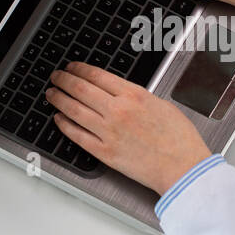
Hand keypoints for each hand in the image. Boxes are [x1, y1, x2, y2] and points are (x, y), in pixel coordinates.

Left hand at [47, 63, 210, 195]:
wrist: (183, 168)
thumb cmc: (179, 139)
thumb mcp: (161, 104)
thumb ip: (137, 97)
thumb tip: (120, 94)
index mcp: (134, 95)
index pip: (97, 75)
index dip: (79, 69)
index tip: (72, 67)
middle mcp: (117, 111)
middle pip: (80, 89)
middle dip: (64, 80)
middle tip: (56, 77)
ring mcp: (108, 132)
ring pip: (73, 110)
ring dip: (59, 99)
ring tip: (51, 94)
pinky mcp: (105, 153)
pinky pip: (77, 135)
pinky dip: (64, 125)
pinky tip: (59, 119)